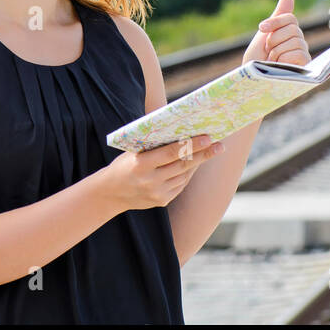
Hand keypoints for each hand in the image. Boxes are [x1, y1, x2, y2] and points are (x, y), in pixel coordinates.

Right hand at [99, 134, 223, 211]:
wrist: (110, 194)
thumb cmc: (123, 165)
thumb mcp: (133, 151)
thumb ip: (153, 144)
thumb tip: (179, 127)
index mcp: (141, 164)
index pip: (171, 153)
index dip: (191, 145)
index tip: (208, 137)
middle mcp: (150, 181)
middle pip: (183, 165)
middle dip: (204, 154)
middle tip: (220, 145)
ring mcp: (157, 193)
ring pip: (184, 175)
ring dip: (198, 163)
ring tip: (210, 151)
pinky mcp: (162, 201)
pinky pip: (181, 185)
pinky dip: (188, 174)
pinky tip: (195, 164)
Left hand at [242, 0, 309, 66]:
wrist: (250, 84)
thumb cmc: (255, 62)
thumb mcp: (263, 36)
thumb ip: (278, 16)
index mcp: (288, 35)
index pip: (290, 18)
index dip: (275, 22)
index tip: (261, 29)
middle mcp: (299, 43)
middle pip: (293, 29)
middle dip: (274, 40)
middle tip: (267, 53)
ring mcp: (303, 56)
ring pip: (295, 41)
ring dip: (277, 52)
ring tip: (272, 63)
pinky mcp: (306, 67)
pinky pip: (298, 53)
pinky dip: (284, 60)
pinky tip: (280, 68)